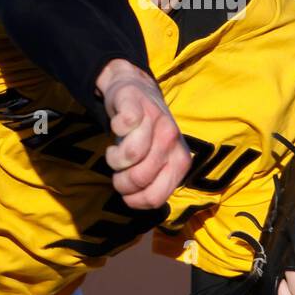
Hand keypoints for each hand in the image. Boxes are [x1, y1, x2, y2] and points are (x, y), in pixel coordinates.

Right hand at [96, 58, 191, 210]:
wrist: (137, 91)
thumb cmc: (146, 135)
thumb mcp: (158, 162)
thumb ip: (154, 184)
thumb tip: (138, 202)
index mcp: (180, 161)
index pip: (155, 198)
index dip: (133, 200)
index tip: (127, 192)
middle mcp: (173, 141)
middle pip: (139, 177)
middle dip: (121, 180)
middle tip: (119, 169)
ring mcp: (157, 120)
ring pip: (131, 154)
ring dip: (114, 158)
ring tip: (116, 151)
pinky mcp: (138, 104)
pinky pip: (123, 125)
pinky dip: (114, 128)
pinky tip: (118, 126)